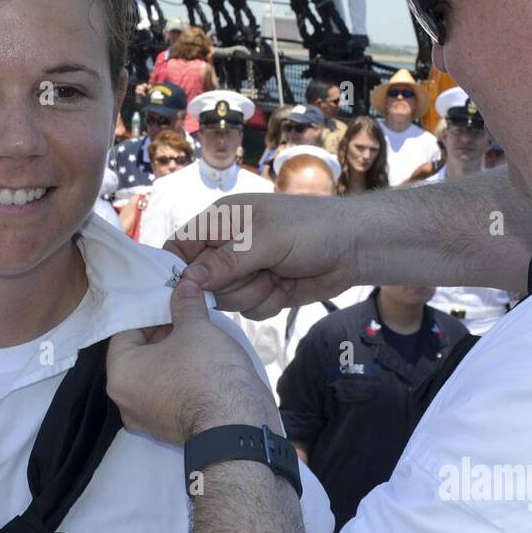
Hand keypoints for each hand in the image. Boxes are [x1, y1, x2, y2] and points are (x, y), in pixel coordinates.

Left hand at [107, 279, 278, 444]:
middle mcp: (126, 400)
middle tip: (187, 316)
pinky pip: (169, 394)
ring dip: (174, 356)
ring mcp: (147, 418)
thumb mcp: (197, 328)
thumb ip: (185, 304)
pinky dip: (181, 378)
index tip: (172, 301)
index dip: (150, 311)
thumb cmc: (208, 374)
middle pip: (140, 354)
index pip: (126, 330)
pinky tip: (204, 363)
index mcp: (121, 374)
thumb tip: (184, 284)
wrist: (238, 427)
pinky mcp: (169, 429)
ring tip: (199, 336)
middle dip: (163, 333)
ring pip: (156, 375)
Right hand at [163, 193, 360, 319]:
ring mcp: (245, 272)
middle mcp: (228, 247)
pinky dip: (268, 303)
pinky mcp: (262, 292)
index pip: (179, 247)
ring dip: (254, 294)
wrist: (355, 248)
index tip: (186, 290)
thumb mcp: (267, 240)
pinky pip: (248, 311)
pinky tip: (287, 286)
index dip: (176, 270)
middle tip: (260, 271)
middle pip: (201, 283)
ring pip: (226, 301)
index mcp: (221, 221)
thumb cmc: (311, 229)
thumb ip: (227, 261)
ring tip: (278, 275)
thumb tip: (188, 280)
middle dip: (231, 285)